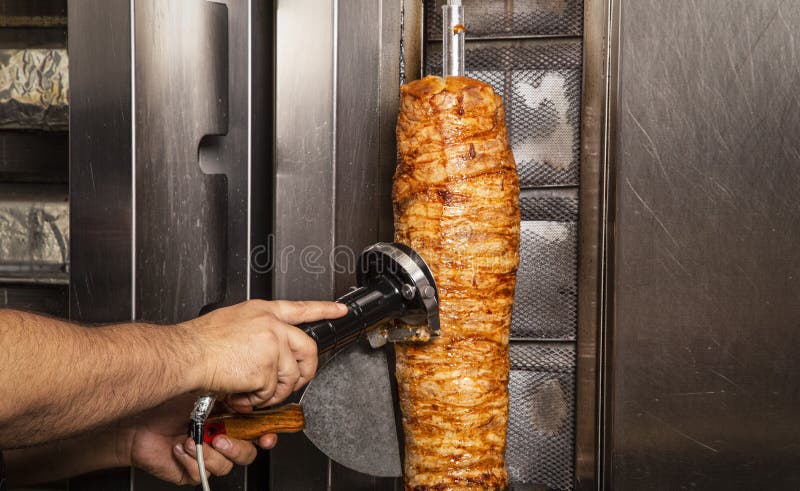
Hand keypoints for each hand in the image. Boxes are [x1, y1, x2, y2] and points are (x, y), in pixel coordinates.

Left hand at [120, 395, 276, 484]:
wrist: (134, 421)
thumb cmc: (165, 399)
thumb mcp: (206, 389)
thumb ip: (232, 393)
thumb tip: (251, 396)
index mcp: (230, 415)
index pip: (257, 427)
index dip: (266, 433)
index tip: (267, 436)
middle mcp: (221, 435)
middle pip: (248, 451)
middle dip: (239, 448)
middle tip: (223, 439)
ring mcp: (207, 454)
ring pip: (227, 465)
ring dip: (210, 453)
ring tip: (192, 439)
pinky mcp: (192, 469)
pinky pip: (204, 472)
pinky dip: (191, 460)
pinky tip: (179, 447)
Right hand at [185, 299, 346, 409]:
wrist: (184, 354)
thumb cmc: (199, 342)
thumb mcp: (233, 321)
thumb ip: (257, 329)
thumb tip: (268, 346)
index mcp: (263, 311)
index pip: (302, 308)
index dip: (324, 310)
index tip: (340, 311)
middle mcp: (272, 325)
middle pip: (308, 348)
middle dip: (304, 372)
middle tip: (292, 384)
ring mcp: (272, 345)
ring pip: (289, 377)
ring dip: (272, 392)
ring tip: (250, 392)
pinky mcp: (266, 367)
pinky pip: (271, 392)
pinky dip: (255, 400)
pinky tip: (240, 394)